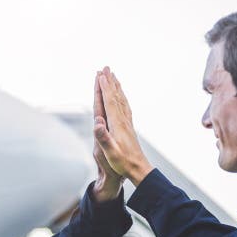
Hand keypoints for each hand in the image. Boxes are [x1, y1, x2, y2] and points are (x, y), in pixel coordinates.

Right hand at [93, 67, 152, 185]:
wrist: (138, 169)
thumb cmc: (123, 162)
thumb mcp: (110, 152)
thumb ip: (103, 138)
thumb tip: (97, 123)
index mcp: (117, 124)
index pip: (109, 102)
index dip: (104, 88)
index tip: (100, 75)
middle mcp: (123, 120)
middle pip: (116, 96)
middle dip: (109, 82)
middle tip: (105, 68)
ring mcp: (127, 123)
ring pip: (121, 100)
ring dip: (116, 87)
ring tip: (113, 76)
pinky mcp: (129, 127)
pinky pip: (125, 107)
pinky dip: (121, 97)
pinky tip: (121, 96)